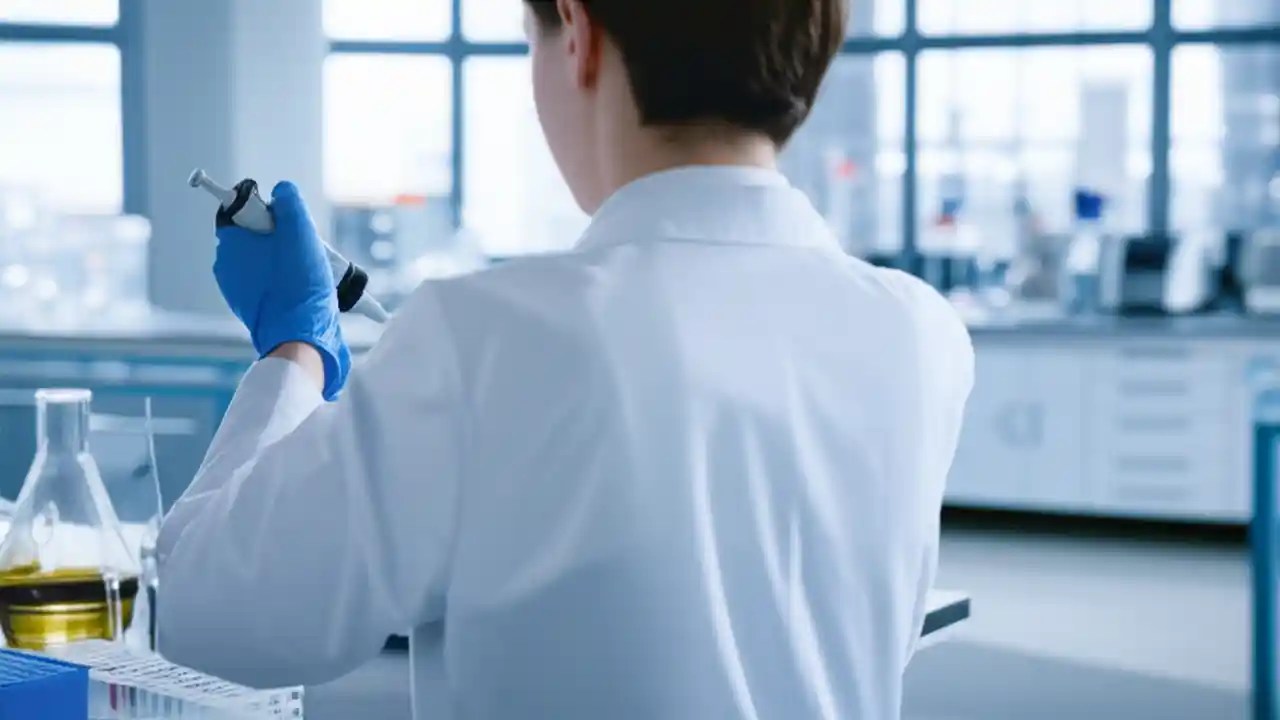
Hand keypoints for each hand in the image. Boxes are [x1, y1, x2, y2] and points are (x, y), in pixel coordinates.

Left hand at [214, 181, 350, 399]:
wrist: (299, 338)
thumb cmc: (299, 286)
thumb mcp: (301, 233)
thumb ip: (290, 203)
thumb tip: (282, 189)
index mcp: (230, 242)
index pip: (244, 209)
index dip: (273, 213)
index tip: (291, 228)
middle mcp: (225, 265)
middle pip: (256, 234)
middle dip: (281, 238)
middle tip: (304, 252)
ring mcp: (235, 289)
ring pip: (262, 260)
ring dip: (284, 261)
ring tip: (306, 275)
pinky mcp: (248, 308)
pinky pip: (265, 283)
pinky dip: (282, 282)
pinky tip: (300, 291)